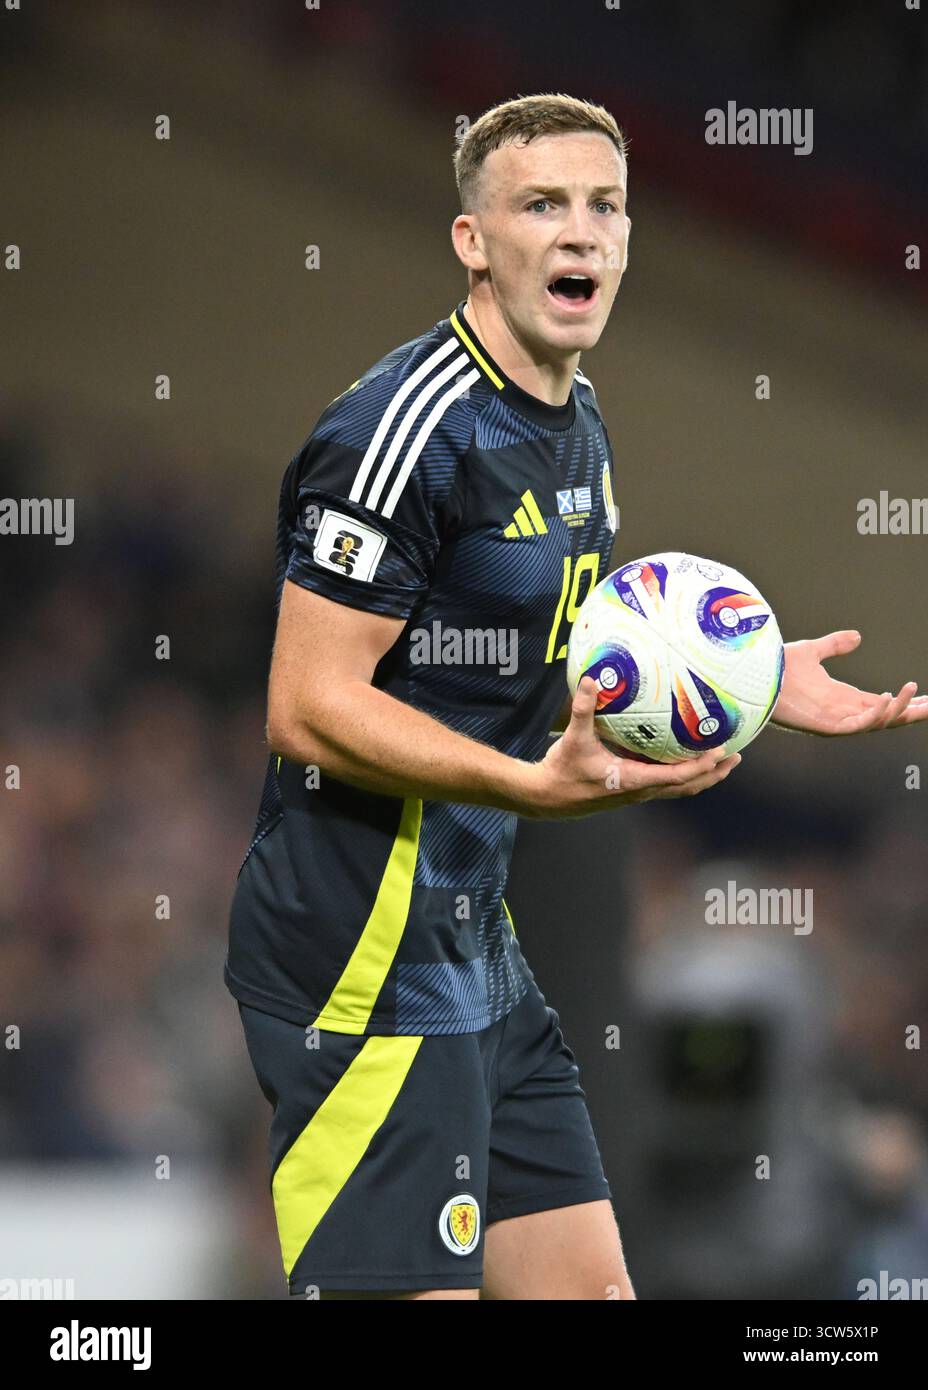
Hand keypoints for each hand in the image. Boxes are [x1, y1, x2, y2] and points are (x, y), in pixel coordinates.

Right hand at [524, 677, 740, 818]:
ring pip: (678, 788)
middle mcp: (640, 791)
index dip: (702, 765)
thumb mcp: (574, 738)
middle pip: (687, 787)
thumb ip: (584, 708)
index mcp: (633, 781)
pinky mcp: (630, 790)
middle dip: (713, 773)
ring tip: (720, 761)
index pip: (677, 777)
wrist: (547, 798)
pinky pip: (665, 784)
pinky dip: (682, 774)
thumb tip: (592, 679)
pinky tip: (682, 758)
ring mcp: (636, 793)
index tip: (721, 751)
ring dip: (701, 776)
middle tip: (735, 757)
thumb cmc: (562, 770)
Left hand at [772, 630, 927, 734]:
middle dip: (912, 712)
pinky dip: (875, 714)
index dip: (906, 702)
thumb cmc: (778, 669)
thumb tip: (858, 636)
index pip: (884, 704)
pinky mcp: (826, 726)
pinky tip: (886, 698)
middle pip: (888, 717)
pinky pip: (858, 725)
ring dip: (898, 710)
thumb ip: (835, 645)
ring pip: (878, 723)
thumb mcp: (813, 651)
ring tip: (913, 693)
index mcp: (844, 699)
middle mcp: (844, 713)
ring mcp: (836, 722)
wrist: (754, 676)